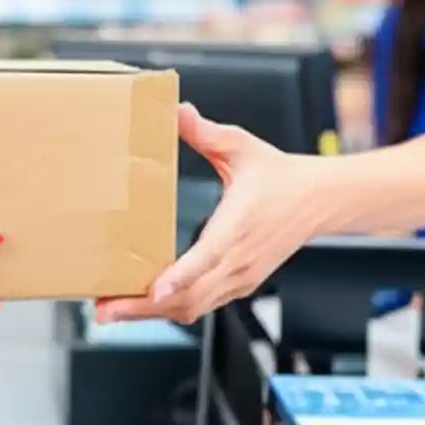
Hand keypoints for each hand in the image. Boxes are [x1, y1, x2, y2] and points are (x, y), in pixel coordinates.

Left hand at [94, 104, 324, 324]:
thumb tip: (178, 111)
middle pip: (190, 297)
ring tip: (111, 310)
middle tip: (105, 308)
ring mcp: (241, 277)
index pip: (209, 257)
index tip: (154, 290)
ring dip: (152, 314)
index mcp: (240, 225)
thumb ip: (207, 133)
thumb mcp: (242, 147)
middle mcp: (240, 259)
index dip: (180, 277)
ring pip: (194, 308)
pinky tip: (142, 305)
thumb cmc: (280, 175)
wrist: (319, 200)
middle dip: (144, 307)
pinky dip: (171, 309)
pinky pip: (203, 305)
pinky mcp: (240, 284)